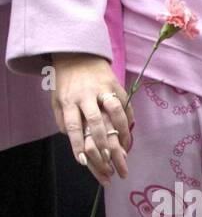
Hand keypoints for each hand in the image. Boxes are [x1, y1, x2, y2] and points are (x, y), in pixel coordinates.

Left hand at [51, 52, 132, 185]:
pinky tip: (130, 134)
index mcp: (68, 100)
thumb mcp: (57, 100)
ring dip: (121, 132)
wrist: (77, 54)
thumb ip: (63, 120)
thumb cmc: (66, 83)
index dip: (77, 145)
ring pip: (115, 112)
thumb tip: (75, 141)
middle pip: (96, 121)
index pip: (72, 126)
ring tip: (125, 149)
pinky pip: (126, 105)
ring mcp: (103, 89)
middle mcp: (85, 95)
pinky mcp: (116, 85)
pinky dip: (129, 121)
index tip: (83, 162)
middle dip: (103, 143)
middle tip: (109, 161)